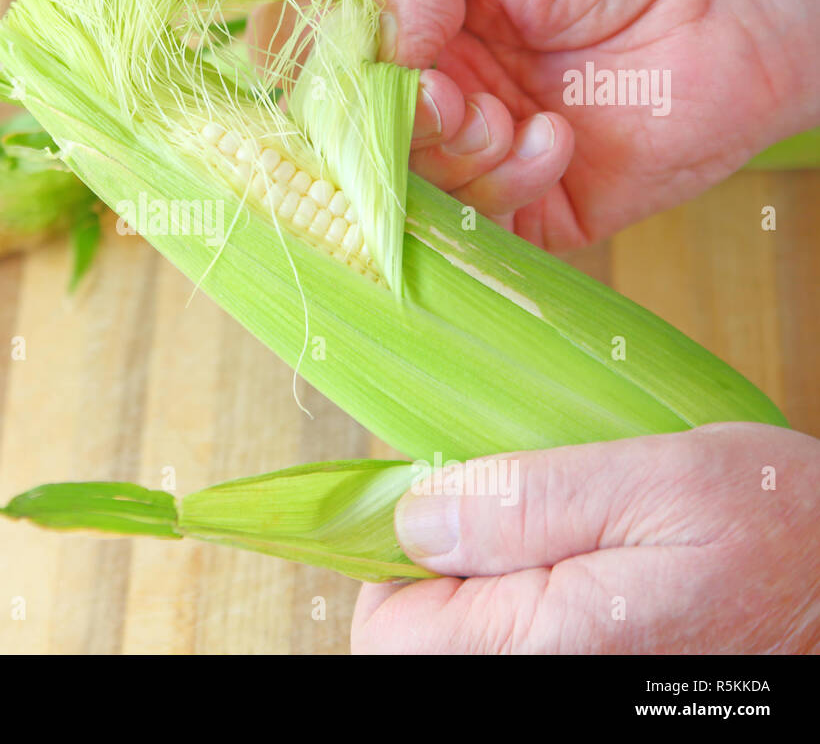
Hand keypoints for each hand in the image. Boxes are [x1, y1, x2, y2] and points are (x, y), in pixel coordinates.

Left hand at [351, 422, 819, 652]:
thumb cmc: (785, 532)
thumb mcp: (656, 484)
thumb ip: (524, 503)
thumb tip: (413, 517)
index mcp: (545, 649)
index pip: (388, 627)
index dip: (399, 552)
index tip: (452, 492)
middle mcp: (547, 685)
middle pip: (421, 639)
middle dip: (447, 562)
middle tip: (524, 503)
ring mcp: (573, 685)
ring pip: (472, 638)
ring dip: (492, 575)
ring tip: (571, 528)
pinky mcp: (597, 674)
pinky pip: (524, 638)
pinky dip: (532, 593)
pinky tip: (590, 560)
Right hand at [354, 0, 819, 248]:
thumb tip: (379, 49)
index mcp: (414, 26)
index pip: (330, 70)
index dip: (335, 78)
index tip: (380, 63)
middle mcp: (438, 93)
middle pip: (360, 141)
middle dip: (398, 124)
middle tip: (454, 93)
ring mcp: (481, 153)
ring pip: (412, 191)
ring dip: (454, 155)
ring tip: (513, 116)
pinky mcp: (533, 207)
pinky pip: (481, 231)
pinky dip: (506, 187)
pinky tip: (557, 138)